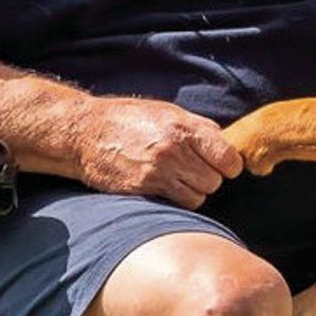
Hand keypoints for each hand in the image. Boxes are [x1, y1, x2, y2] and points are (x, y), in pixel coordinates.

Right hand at [74, 97, 242, 207]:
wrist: (86, 133)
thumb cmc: (129, 119)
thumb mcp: (168, 111)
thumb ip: (199, 127)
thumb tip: (228, 143)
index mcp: (183, 128)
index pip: (228, 158)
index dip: (230, 164)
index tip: (224, 165)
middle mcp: (173, 150)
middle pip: (215, 181)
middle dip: (209, 177)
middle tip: (195, 169)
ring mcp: (158, 172)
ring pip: (198, 197)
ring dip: (193, 191)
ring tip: (178, 177)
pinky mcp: (143, 189)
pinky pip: (178, 204)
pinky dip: (177, 199)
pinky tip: (165, 186)